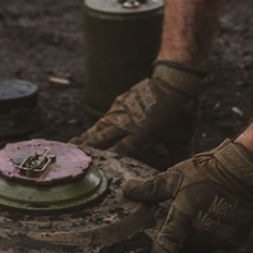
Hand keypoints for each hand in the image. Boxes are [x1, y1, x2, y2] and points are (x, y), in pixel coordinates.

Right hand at [70, 61, 204, 162]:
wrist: (176, 80)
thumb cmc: (181, 111)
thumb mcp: (181, 138)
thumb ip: (174, 156)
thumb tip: (174, 172)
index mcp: (141, 133)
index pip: (119, 151)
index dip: (106, 160)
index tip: (93, 170)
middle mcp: (126, 123)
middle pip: (101, 138)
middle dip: (87, 150)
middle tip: (71, 160)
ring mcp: (121, 110)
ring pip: (99, 127)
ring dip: (86, 138)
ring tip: (70, 147)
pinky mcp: (120, 101)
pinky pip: (105, 117)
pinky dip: (96, 126)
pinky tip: (90, 132)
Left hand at [122, 138, 252, 252]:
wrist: (246, 170)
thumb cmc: (208, 171)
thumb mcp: (176, 176)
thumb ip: (150, 188)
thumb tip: (127, 188)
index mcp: (182, 221)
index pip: (164, 252)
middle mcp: (200, 236)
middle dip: (178, 250)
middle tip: (180, 231)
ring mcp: (219, 241)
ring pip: (201, 251)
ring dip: (197, 242)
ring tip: (202, 217)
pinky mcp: (234, 241)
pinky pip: (219, 246)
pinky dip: (215, 237)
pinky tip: (217, 217)